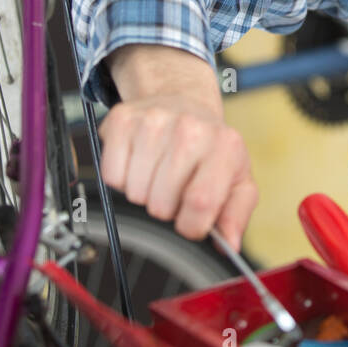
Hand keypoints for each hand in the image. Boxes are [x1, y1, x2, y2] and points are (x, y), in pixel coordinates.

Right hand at [98, 44, 257, 247]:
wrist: (183, 103)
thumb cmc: (210, 148)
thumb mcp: (236, 179)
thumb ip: (236, 215)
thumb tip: (229, 243)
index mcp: (225, 146)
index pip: (201, 203)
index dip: (191, 226)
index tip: (191, 221)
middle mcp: (191, 129)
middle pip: (161, 205)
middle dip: (167, 208)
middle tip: (175, 189)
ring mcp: (154, 121)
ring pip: (135, 193)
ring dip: (144, 193)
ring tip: (159, 173)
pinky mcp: (123, 120)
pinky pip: (111, 175)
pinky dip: (122, 178)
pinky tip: (140, 162)